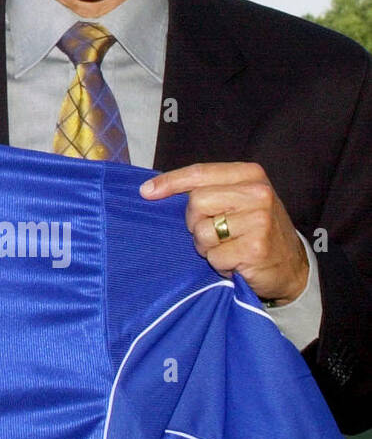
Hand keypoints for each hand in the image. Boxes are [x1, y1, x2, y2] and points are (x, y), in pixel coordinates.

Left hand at [140, 162, 308, 303]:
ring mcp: (259, 221)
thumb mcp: (238, 199)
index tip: (146, 192)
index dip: (169, 182)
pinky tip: (236, 261)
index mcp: (250, 175)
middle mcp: (258, 194)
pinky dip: (219, 263)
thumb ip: (207, 189)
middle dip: (195, 221)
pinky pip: (214, 256)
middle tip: (214, 231)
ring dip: (207, 246)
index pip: (199, 172)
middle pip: (196, 202)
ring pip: (202, 232)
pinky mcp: (256, 249)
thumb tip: (152, 189)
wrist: (292, 265)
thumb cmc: (255, 229)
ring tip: (228, 247)